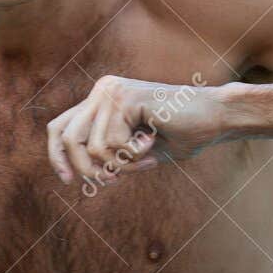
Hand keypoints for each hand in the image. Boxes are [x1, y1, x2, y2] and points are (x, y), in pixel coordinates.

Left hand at [46, 75, 227, 185]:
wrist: (215, 118)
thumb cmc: (182, 135)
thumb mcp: (136, 150)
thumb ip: (109, 155)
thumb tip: (80, 171)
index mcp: (102, 100)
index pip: (60, 127)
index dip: (57, 156)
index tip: (68, 181)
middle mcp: (102, 90)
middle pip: (68, 138)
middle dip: (88, 168)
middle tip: (115, 179)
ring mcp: (111, 91)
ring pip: (95, 148)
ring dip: (123, 163)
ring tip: (146, 153)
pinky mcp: (125, 99)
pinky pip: (114, 145)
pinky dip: (134, 155)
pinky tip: (153, 140)